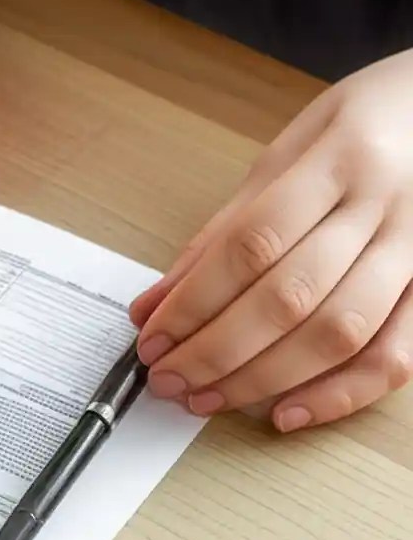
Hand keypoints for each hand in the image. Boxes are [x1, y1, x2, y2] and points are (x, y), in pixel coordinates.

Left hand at [129, 48, 412, 432]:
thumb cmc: (364, 126)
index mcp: (339, 161)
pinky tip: (284, 413)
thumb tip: (158, 301)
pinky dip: (338, 394)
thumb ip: (226, 228)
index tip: (151, 336)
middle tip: (167, 377)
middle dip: (216, 350)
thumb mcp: (288, 152)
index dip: (194, 300)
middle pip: (290, 298)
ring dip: (262, 378)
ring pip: (340, 334)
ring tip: (205, 398)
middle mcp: (387, 209)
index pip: (252, 245)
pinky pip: (395, 357)